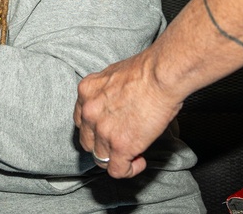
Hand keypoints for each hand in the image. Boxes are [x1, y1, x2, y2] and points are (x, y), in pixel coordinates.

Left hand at [74, 45, 182, 178]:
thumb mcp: (115, 74)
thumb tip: (115, 104)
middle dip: (103, 145)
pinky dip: (129, 170)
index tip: (110, 129)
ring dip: (116, 158)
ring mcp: (102, 131)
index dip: (96, 128)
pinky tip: (140, 160)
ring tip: (134, 152)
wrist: (161, 75)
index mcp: (86, 91)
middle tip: (121, 141)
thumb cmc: (148, 70)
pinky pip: (116, 171)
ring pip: (100, 158)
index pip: (81, 120)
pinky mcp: (120, 146)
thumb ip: (107, 92)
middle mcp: (89, 112)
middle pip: (88, 141)